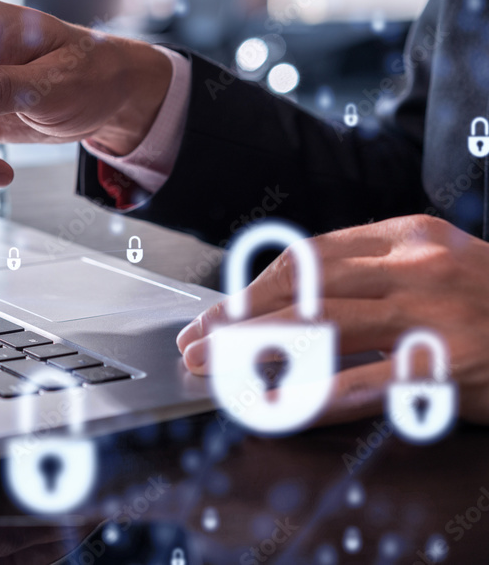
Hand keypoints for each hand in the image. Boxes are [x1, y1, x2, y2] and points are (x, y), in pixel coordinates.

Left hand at [175, 215, 488, 424]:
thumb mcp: (436, 260)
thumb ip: (371, 270)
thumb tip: (289, 296)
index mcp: (406, 235)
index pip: (306, 256)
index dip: (251, 287)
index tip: (216, 311)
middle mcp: (414, 268)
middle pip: (301, 289)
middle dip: (237, 318)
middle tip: (197, 342)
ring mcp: (431, 317)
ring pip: (319, 331)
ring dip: (256, 353)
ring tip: (214, 371)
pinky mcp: (445, 367)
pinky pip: (362, 384)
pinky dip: (309, 397)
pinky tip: (273, 406)